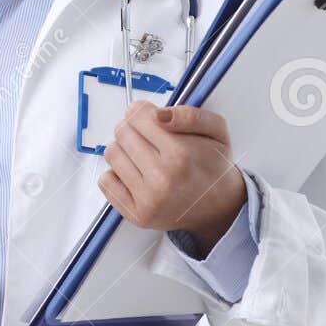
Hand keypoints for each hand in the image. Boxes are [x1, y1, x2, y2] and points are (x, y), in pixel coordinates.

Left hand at [101, 101, 247, 249]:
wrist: (220, 207)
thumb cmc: (215, 166)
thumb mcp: (216, 130)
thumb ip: (190, 115)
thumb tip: (157, 114)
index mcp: (181, 154)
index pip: (138, 116)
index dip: (143, 112)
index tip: (150, 117)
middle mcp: (162, 178)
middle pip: (122, 132)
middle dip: (133, 129)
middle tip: (149, 137)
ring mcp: (147, 199)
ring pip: (111, 153)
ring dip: (124, 149)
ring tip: (143, 155)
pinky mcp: (137, 214)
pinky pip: (105, 181)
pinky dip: (117, 173)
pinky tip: (136, 174)